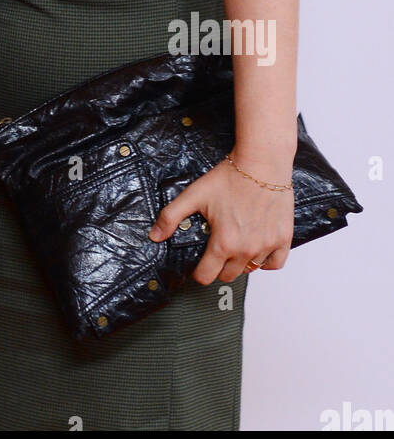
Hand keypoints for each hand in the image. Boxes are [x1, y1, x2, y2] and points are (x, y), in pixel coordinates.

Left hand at [148, 156, 293, 284]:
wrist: (261, 162)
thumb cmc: (231, 177)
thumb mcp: (194, 195)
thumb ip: (171, 217)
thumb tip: (155, 236)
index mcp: (224, 243)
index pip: (207, 276)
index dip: (198, 273)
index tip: (198, 266)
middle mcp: (246, 249)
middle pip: (228, 275)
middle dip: (218, 267)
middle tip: (215, 253)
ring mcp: (267, 245)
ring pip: (250, 269)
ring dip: (240, 263)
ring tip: (234, 247)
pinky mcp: (283, 238)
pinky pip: (275, 264)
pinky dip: (265, 262)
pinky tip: (257, 250)